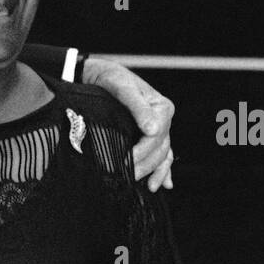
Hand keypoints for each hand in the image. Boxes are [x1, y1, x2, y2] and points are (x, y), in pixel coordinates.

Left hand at [81, 57, 175, 190]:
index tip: (125, 162)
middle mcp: (163, 119)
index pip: (156, 136)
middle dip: (145, 165)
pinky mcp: (149, 136)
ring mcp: (158, 129)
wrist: (99, 76)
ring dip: (156, 172)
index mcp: (161, 107)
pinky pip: (162, 156)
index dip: (141, 151)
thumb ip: (137, 107)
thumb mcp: (122, 87)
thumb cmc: (110, 79)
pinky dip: (164, 170)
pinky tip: (164, 184)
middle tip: (126, 178)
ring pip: (163, 155)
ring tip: (149, 188)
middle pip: (160, 148)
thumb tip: (152, 129)